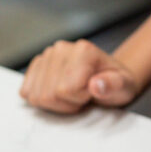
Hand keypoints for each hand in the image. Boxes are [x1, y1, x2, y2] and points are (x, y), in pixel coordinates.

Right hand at [19, 39, 138, 113]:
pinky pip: (26, 91)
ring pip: (35, 95)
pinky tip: (58, 92)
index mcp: (84, 51)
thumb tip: (96, 85)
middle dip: (67, 103)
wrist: (109, 77)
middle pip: (49, 94)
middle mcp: (62, 48)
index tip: (91, 93)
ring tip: (72, 93)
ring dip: (55, 102)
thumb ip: (113, 85)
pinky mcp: (37, 64)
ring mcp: (47, 55)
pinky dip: (41, 98)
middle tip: (82, 95)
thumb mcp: (124, 87)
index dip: (79, 99)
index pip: (66, 90)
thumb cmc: (116, 82)